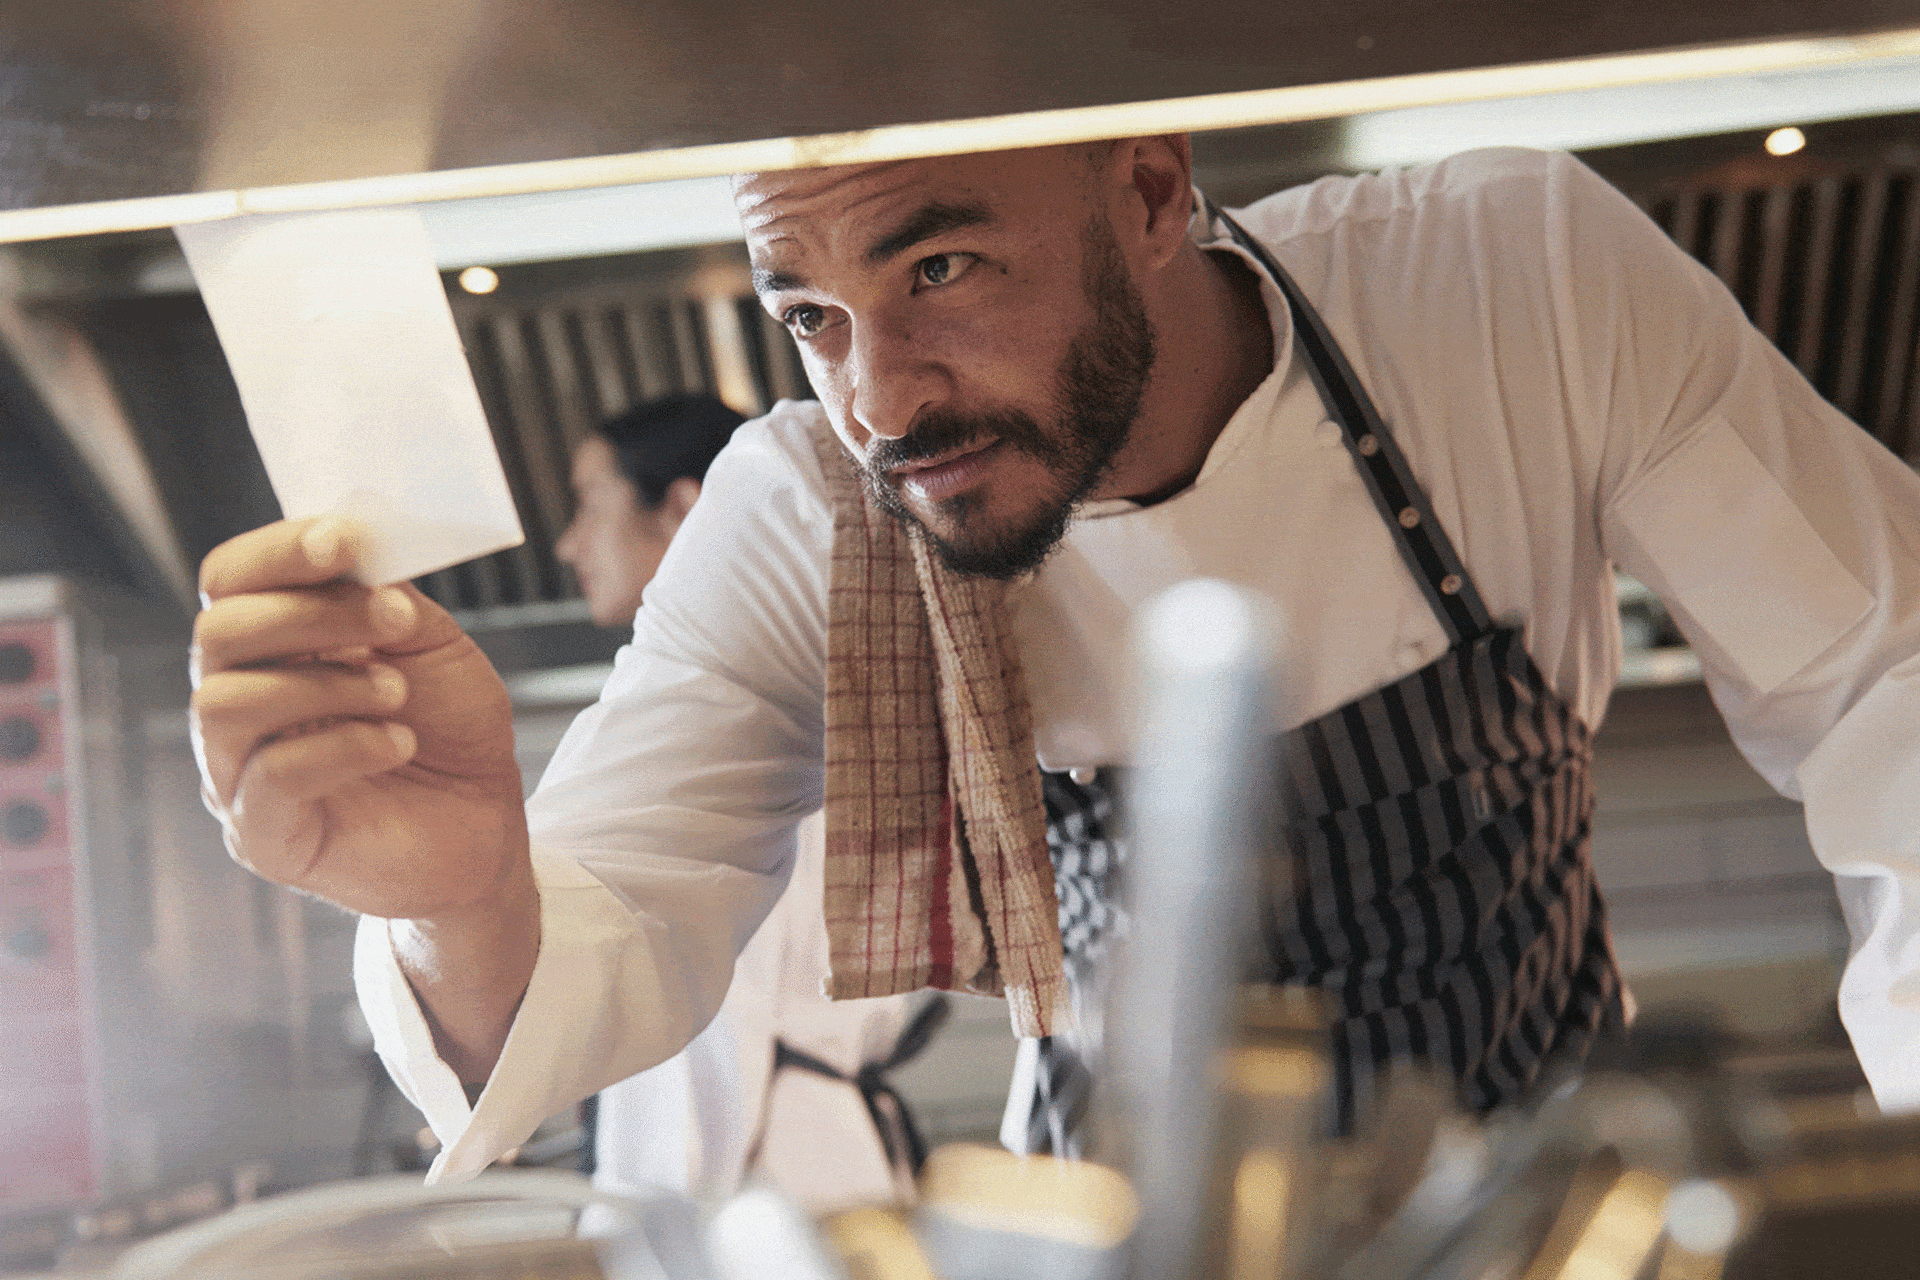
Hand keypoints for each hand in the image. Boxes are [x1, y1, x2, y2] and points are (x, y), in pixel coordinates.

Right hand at [190, 516, 529, 921]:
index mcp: (272, 646)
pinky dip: (342, 747)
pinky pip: (269, 777)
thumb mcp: (431, 646)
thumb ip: (386, 596)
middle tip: (396, 619)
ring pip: (226, 703)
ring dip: (325, 684)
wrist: (487, 825)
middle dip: (311, 613)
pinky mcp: (261, 836)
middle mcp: (240, 702)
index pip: (231, 581)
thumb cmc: (451, 732)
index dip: (280, 551)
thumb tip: (355, 546)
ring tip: (397, 693)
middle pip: (219, 633)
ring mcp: (239, 772)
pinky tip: (397, 744)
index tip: (347, 539)